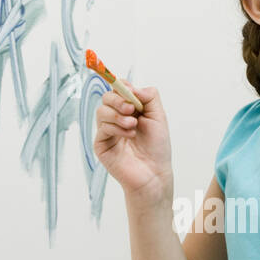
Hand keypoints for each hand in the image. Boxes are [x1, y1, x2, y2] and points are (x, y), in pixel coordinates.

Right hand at [92, 84, 173, 202]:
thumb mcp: (159, 116)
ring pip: (101, 111)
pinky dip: (116, 128)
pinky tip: (129, 135)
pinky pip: (102, 128)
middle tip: (131, 109)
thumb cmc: (157, 148)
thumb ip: (149, 97)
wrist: (154, 173)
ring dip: (118, 115)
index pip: (118, 90)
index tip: (130, 91)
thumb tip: (132, 87)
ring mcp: (107, 131)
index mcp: (129, 110)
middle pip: (106, 98)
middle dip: (118, 99)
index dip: (121, 86)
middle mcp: (116, 118)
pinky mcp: (101, 144)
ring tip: (133, 125)